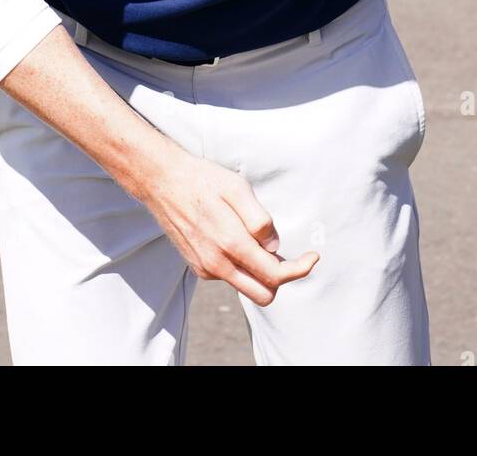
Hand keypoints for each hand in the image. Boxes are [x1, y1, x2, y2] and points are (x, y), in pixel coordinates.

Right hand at [133, 143, 318, 305]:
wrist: (163, 182)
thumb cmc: (204, 180)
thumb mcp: (238, 188)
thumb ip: (259, 220)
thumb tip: (274, 247)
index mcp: (230, 243)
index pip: (274, 274)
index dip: (299, 269)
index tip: (313, 257)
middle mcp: (217, 263)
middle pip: (263, 294)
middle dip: (281, 278)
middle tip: (288, 254)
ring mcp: (206, 268)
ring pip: (246, 286)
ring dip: (260, 272)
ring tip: (259, 240)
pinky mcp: (198, 267)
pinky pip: (230, 276)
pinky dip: (241, 264)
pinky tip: (234, 236)